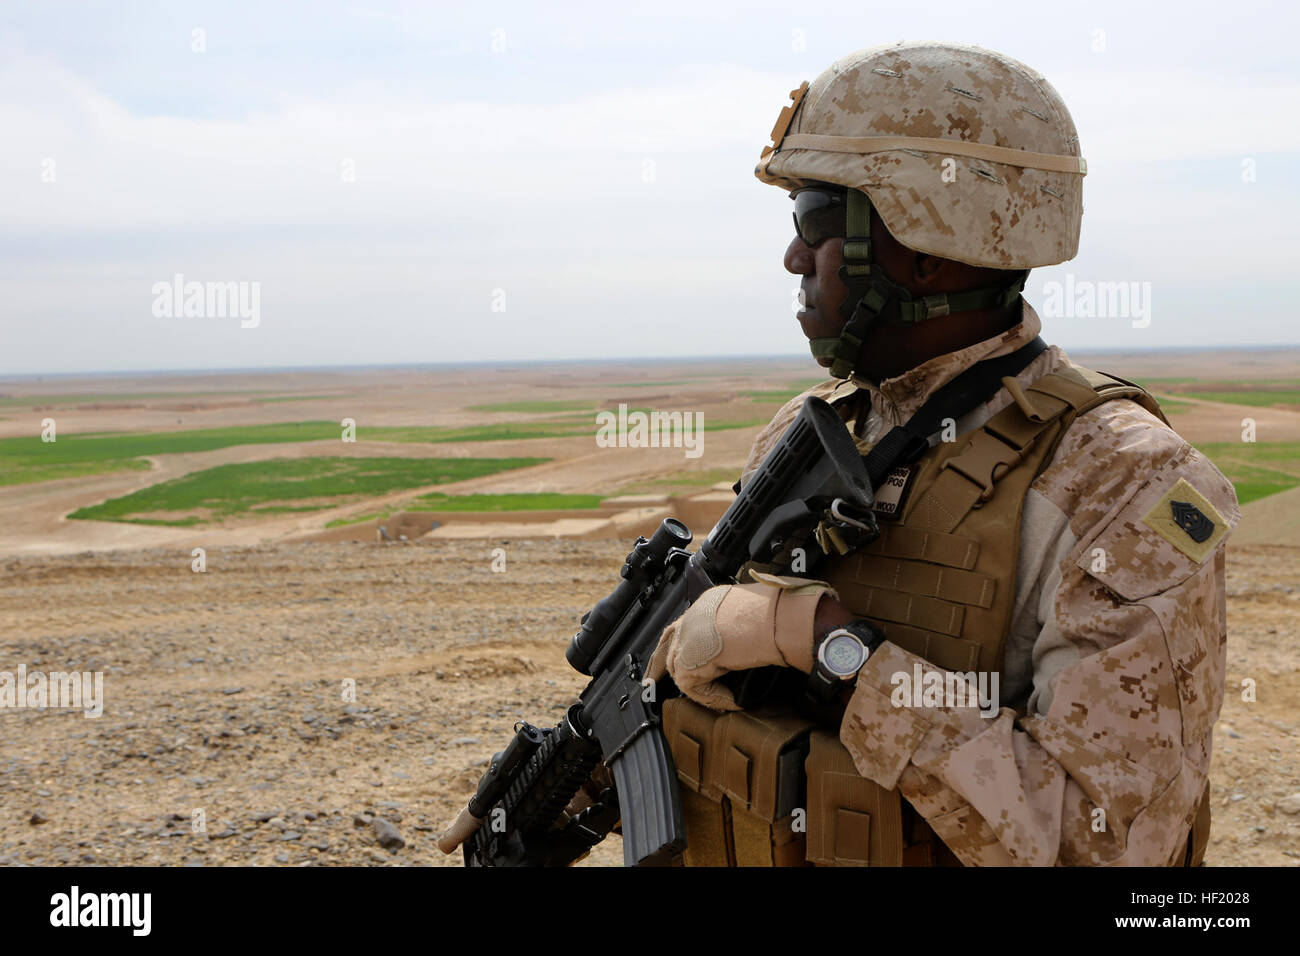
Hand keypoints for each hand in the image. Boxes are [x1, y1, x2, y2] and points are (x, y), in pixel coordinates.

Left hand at [643, 572, 834, 710]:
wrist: (778, 618)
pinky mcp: (690, 660)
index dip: (676, 644)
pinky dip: (713, 697)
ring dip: (701, 687)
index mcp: (709, 603)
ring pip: (680, 670)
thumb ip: (740, 630)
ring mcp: (688, 637)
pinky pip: (693, 688)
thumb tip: (747, 646)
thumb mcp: (754, 617)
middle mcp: (694, 616)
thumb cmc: (780, 613)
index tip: (667, 658)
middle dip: (661, 667)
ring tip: (725, 697)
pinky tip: (733, 700)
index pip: (683, 625)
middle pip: (669, 645)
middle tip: (656, 684)